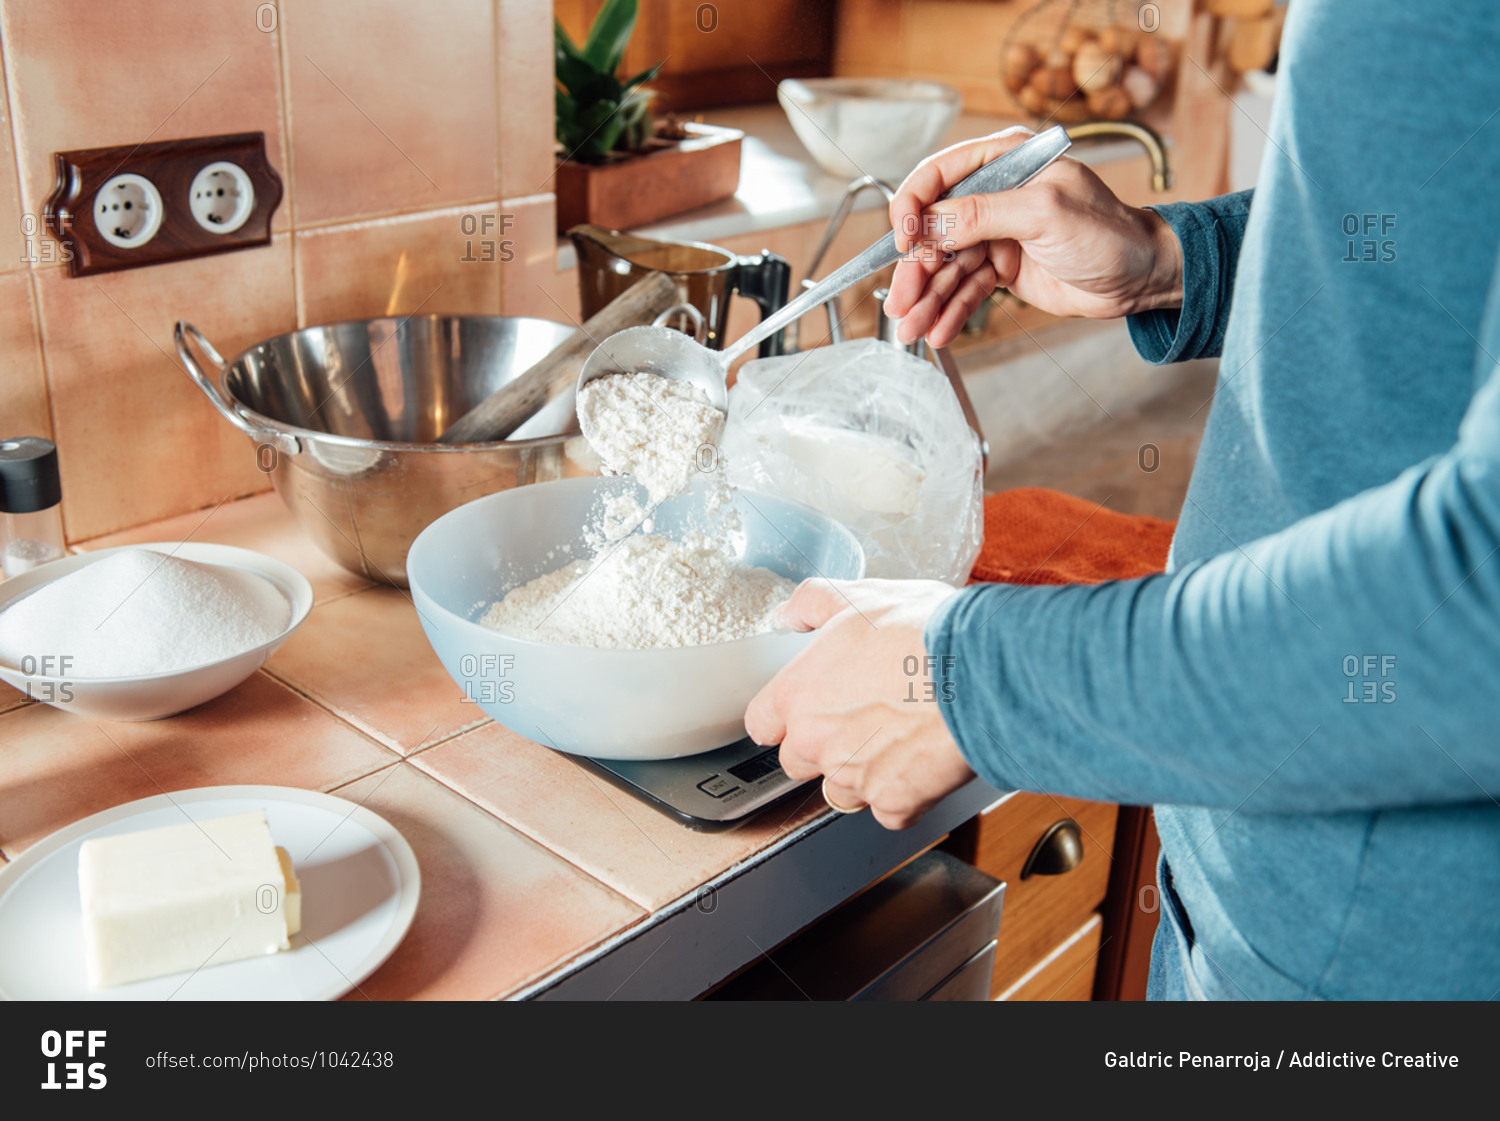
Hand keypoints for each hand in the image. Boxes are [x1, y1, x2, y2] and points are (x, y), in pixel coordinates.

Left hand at [744, 578, 975, 829]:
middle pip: (797, 762)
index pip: (761, 724)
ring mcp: (853, 777)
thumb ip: (811, 604)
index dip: (783, 717)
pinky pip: (890, 809)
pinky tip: (923, 759)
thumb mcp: (859, 597)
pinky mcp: (894, 803)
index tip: (804, 710)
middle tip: (862, 717)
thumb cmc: (923, 632)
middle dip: (822, 746)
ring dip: (862, 773)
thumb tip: (787, 614)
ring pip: (842, 791)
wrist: (980, 671)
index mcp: (797, 694)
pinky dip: (904, 792)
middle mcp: (816, 742)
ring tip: (897, 736)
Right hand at [884, 127, 1183, 346]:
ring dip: (927, 298)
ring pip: (945, 266)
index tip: (902, 239)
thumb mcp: (1044, 214)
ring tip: (911, 329)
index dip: (913, 206)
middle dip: (914, 269)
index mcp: (1006, 162)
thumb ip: (982, 214)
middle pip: (935, 230)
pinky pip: (965, 290)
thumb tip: (929, 224)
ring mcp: (996, 234)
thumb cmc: (1108, 233)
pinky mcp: (1002, 268)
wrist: (1141, 277)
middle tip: (900, 302)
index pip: (940, 174)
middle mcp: (995, 194)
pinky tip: (938, 332)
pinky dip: (950, 312)